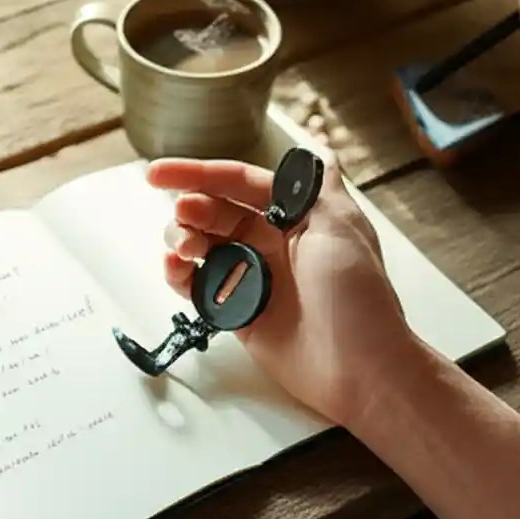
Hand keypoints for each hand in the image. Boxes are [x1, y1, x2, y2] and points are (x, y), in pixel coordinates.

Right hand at [147, 157, 423, 426]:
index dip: (200, 174)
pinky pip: (198, 286)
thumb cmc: (356, 295)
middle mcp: (271, 243)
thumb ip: (319, 186)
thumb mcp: (342, 226)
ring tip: (184, 249)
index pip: (239, 184)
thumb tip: (320, 150)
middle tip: (182, 216)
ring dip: (182, 239)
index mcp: (296, 216)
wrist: (360, 368)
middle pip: (214, 212)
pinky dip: (179, 275)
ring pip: (201, 246)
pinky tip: (176, 269)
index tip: (159, 172)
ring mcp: (252, 277)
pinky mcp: (237, 312)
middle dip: (190, 208)